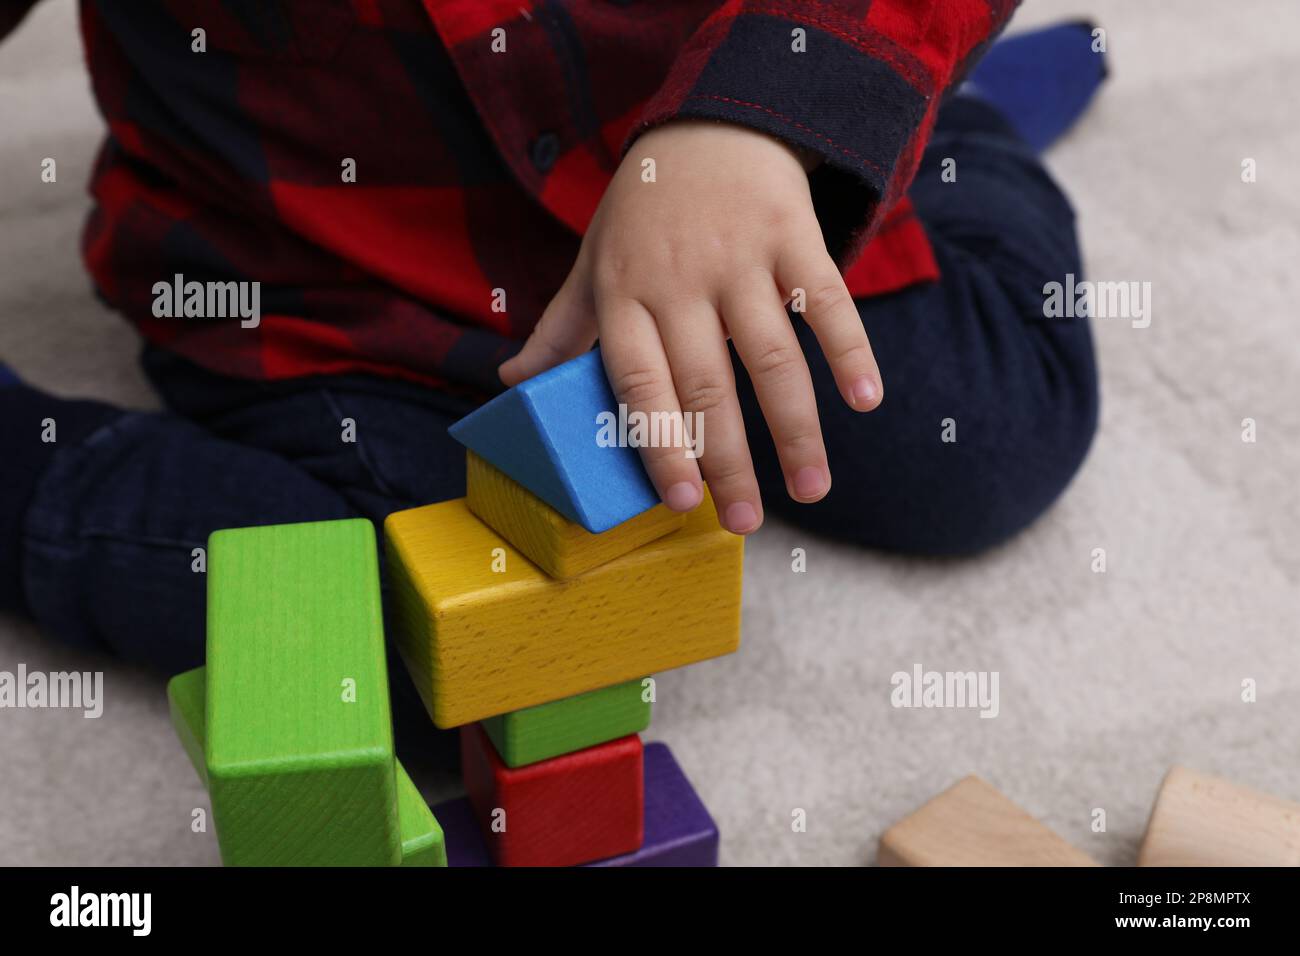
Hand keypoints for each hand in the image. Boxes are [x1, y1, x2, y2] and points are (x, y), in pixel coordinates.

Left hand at [499, 120, 882, 533]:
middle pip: (707, 387)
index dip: (660, 447)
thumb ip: (562, 329)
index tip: (681, 505)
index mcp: (624, 295)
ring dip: (795, 430)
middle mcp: (678, 280)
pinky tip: (865, 401)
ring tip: (811, 490)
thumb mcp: (593, 261)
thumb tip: (511, 386)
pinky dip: (849, 349)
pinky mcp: (791, 233)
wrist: (710, 121)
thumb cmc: (645, 207)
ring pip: (770, 356)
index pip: (638, 386)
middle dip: (729, 463)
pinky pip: (824, 299)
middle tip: (746, 524)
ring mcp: (738, 256)